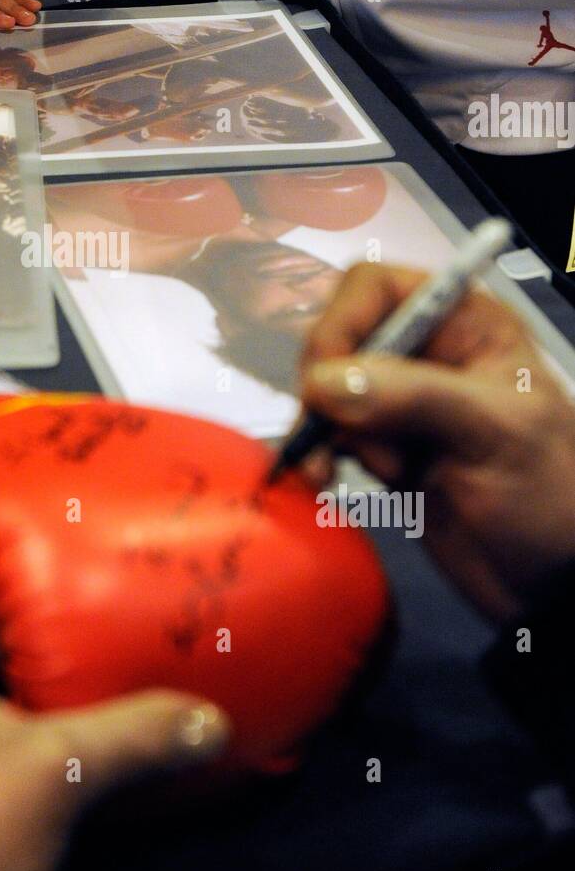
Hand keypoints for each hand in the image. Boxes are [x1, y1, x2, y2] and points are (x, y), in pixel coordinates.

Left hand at [0, 616, 229, 870]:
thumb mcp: (62, 768)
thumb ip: (136, 735)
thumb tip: (211, 721)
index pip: (5, 623)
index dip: (60, 633)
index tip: (110, 643)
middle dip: (44, 695)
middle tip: (107, 700)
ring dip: (16, 747)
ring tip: (78, 755)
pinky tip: (29, 805)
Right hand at [298, 262, 574, 621]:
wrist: (553, 581)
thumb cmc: (547, 495)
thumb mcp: (492, 433)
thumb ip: (411, 397)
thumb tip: (321, 382)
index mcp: (465, 323)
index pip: (374, 288)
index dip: (340, 323)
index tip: (324, 380)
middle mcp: (426, 351)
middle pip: (338, 336)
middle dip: (326, 387)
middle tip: (338, 438)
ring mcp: (401, 401)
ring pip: (327, 388)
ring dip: (322, 428)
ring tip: (337, 471)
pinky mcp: (384, 446)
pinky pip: (331, 431)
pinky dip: (320, 452)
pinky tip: (326, 478)